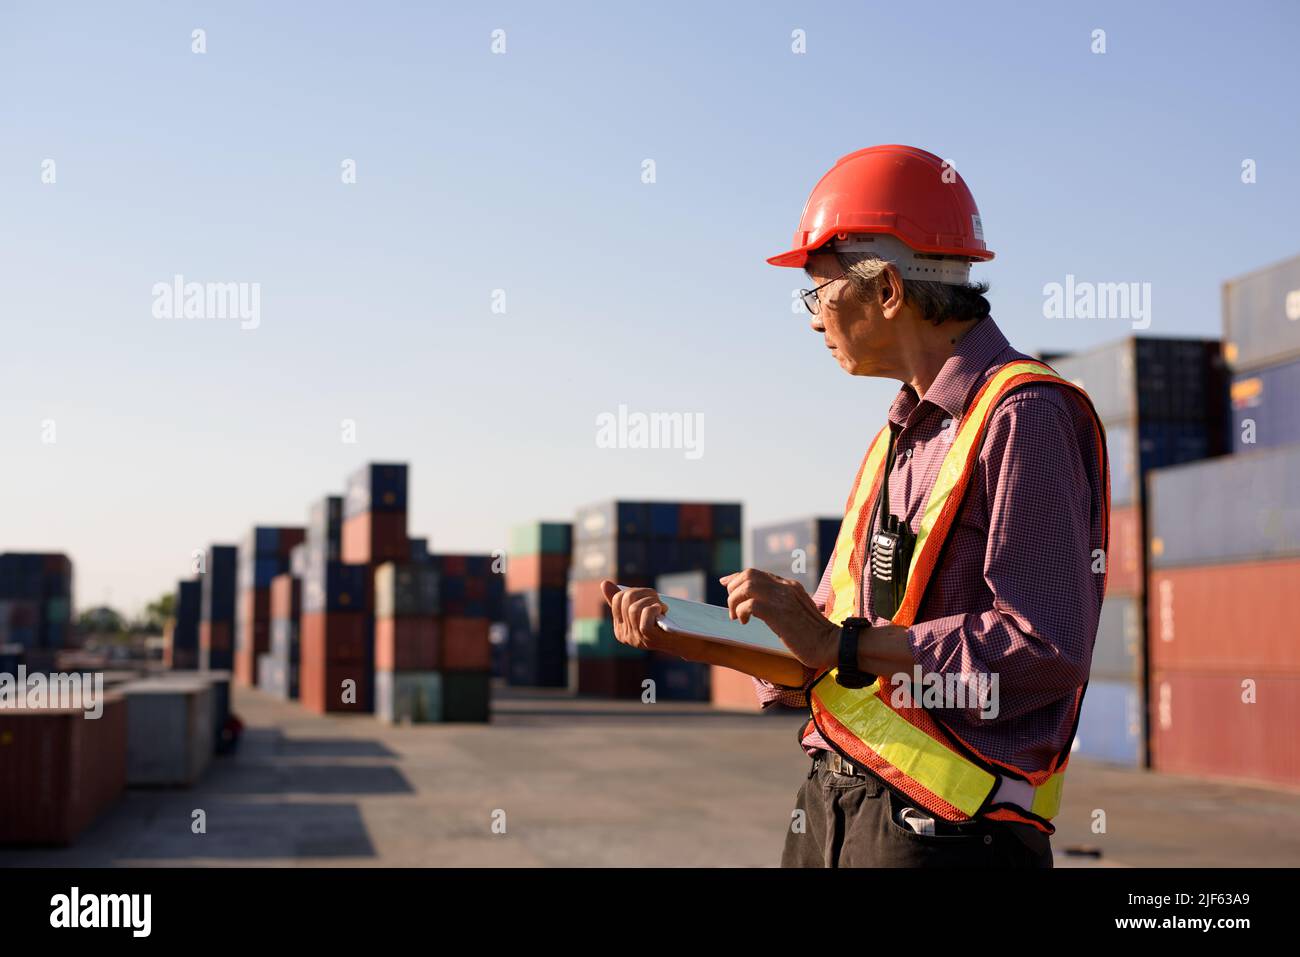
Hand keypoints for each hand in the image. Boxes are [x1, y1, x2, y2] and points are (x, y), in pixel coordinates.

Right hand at [600, 580, 667, 651]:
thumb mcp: (641, 610)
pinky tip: (661, 610)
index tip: (648, 596)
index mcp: (619, 628)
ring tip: (661, 606)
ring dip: (651, 601)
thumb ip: (623, 599)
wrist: (685, 642)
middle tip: (657, 598)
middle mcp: (624, 635)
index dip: (634, 591)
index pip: (617, 599)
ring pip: (634, 609)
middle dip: (644, 593)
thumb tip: (604, 583)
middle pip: (626, 600)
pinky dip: (654, 609)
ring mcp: (636, 639)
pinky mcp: (650, 639)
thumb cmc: (663, 623)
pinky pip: (644, 617)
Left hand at [719, 568, 838, 669]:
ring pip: (746, 585)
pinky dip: (742, 612)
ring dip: (735, 601)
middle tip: (733, 610)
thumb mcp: (797, 613)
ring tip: (737, 617)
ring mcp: (782, 598)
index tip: (725, 584)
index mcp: (790, 586)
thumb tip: (759, 608)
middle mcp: (786, 587)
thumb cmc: (815, 636)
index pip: (757, 573)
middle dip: (733, 589)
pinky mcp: (779, 612)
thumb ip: (782, 605)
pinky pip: (750, 604)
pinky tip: (745, 623)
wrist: (832, 644)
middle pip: (749, 574)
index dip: (737, 577)